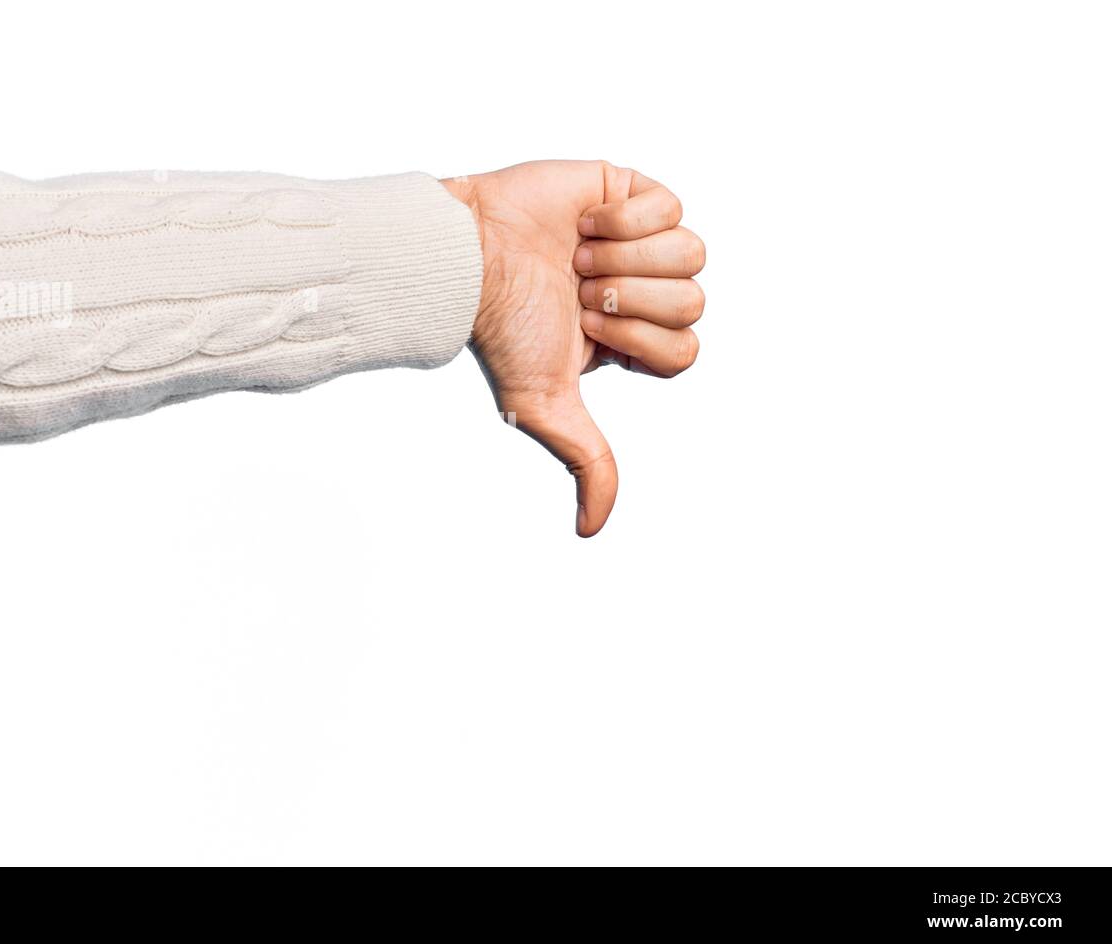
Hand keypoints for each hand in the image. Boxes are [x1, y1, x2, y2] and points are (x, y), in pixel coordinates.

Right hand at [442, 161, 704, 535]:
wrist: (470, 256)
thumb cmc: (501, 329)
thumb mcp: (543, 406)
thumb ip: (587, 463)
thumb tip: (592, 531)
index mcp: (630, 341)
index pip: (686, 351)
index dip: (638, 342)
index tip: (585, 330)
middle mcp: (642, 292)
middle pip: (695, 303)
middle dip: (630, 300)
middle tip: (579, 292)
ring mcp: (640, 240)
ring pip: (693, 253)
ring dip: (627, 259)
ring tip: (578, 257)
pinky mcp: (630, 191)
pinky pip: (671, 206)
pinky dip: (624, 219)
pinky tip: (583, 224)